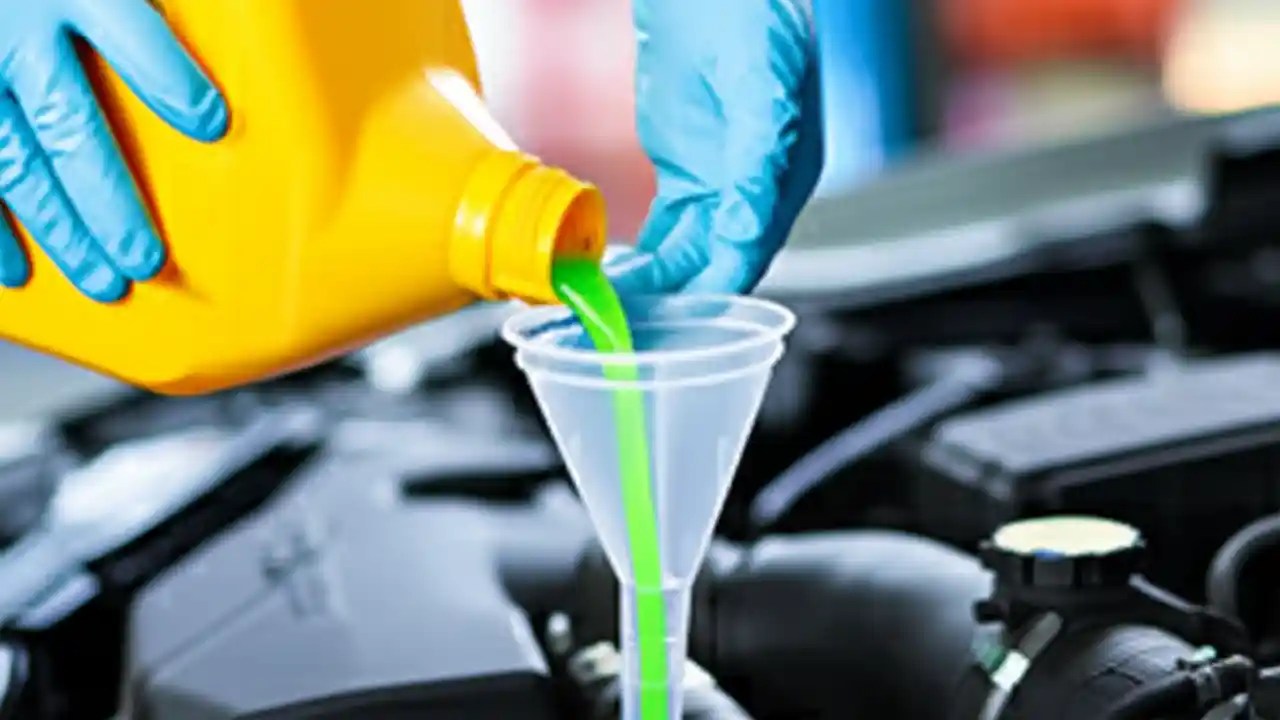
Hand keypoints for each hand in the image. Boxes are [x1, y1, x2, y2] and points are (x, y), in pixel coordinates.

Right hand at [0, 0, 226, 301]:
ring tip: (106, 283)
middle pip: (67, 124)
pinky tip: (14, 272)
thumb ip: (155, 2)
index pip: (127, 30)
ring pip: (15, 161)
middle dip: (108, 197)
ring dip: (59, 228)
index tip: (212, 123)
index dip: (165, 77)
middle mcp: (15, 25)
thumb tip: (225, 28)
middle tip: (148, 259)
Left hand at [609, 0, 823, 295]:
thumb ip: (755, 162)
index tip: (668, 319)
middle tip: (628, 323)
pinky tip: (619, 274)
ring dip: (655, 284)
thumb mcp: (758, 85)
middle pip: (715, 266)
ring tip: (613, 307)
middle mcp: (756, 189)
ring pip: (688, 255)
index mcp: (784, 177)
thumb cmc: (750, 12)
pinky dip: (645, 257)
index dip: (710, 293)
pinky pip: (668, 231)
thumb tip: (746, 228)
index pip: (748, 255)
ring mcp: (719, 181)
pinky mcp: (687, 170)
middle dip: (675, 299)